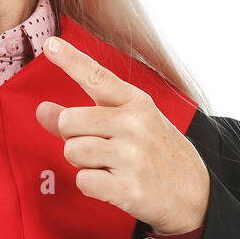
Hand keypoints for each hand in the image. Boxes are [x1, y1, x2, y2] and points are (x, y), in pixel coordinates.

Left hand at [35, 36, 208, 234]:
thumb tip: (43, 110)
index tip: (50, 43)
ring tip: (110, 166)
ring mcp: (132, 156)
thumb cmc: (158, 155)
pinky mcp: (128, 188)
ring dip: (83, 163)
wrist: (196, 195)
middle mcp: (134, 124)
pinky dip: (92, 185)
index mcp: (137, 103)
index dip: (70, 60)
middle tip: (100, 148)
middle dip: (73, 137)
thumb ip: (86, 117)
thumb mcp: (131, 126)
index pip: (97, 76)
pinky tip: (114, 183)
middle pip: (69, 121)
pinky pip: (83, 180)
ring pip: (72, 151)